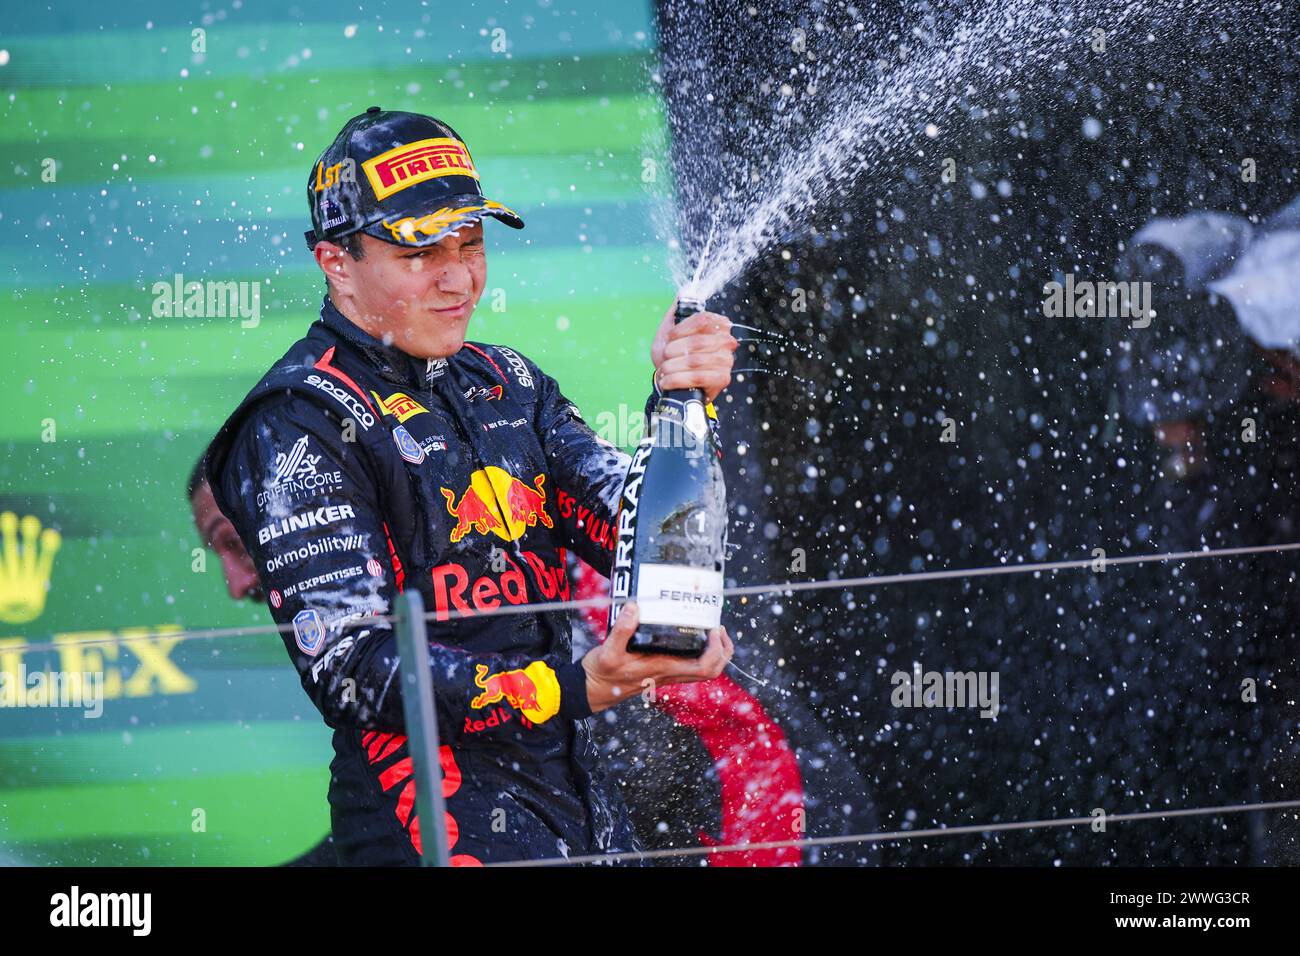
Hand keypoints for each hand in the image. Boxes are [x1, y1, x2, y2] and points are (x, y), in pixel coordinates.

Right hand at [580, 602, 733, 712]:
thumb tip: (634, 607)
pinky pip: (691, 664)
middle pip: (712, 670)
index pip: (704, 668)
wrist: (593, 690)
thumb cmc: (601, 674)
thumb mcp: (607, 651)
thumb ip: (621, 630)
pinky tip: (689, 634)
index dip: (717, 650)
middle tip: (717, 627)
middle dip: (723, 650)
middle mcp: (671, 673)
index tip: (713, 629)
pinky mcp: (662, 670)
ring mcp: (668, 673)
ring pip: (704, 669)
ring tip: (710, 629)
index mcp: (664, 669)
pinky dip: (699, 651)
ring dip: (715, 651)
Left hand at [651, 301, 737, 403]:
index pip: (702, 319)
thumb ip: (677, 311)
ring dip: (673, 367)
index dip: (681, 329)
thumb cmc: (672, 355)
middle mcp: (726, 341)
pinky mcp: (722, 379)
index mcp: (717, 324)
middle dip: (673, 351)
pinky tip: (668, 381)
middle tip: (665, 356)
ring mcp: (726, 360)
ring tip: (664, 371)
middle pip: (697, 341)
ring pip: (695, 361)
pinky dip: (678, 379)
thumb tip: (685, 290)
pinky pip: (698, 377)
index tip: (669, 338)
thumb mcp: (670, 330)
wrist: (672, 382)